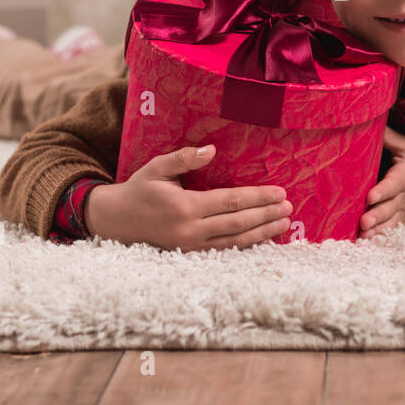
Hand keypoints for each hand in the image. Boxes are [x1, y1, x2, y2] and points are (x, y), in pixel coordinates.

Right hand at [87, 144, 293, 251]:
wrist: (116, 221)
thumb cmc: (139, 190)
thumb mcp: (156, 167)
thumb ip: (183, 158)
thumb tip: (210, 150)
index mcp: (184, 207)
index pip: (230, 202)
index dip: (257, 197)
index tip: (279, 192)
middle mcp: (190, 230)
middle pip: (238, 223)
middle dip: (266, 215)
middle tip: (288, 207)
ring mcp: (191, 246)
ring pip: (234, 242)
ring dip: (262, 233)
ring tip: (283, 224)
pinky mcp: (191, 255)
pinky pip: (224, 252)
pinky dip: (246, 247)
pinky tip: (263, 240)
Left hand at [359, 126, 404, 238]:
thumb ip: (388, 138)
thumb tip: (367, 122)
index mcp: (404, 177)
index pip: (392, 185)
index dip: (381, 191)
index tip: (370, 197)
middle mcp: (404, 197)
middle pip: (389, 208)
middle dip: (376, 216)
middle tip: (363, 222)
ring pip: (391, 223)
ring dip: (377, 230)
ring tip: (363, 236)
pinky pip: (394, 229)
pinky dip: (383, 236)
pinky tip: (369, 242)